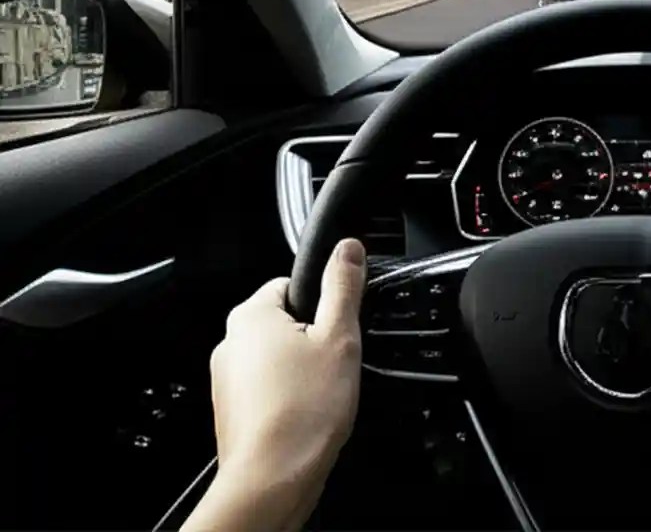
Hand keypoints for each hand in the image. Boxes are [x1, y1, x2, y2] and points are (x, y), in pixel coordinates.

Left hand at [182, 239, 366, 531]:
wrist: (273, 477)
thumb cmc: (305, 411)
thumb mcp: (340, 337)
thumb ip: (343, 287)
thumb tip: (347, 248)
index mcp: (252, 315)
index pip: (291, 285)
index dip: (323, 305)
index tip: (339, 329)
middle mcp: (230, 342)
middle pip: (285, 323)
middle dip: (313, 341)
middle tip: (336, 364)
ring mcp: (226, 378)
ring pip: (277, 359)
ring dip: (300, 371)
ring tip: (321, 395)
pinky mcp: (232, 409)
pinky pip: (267, 389)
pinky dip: (287, 397)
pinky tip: (306, 414)